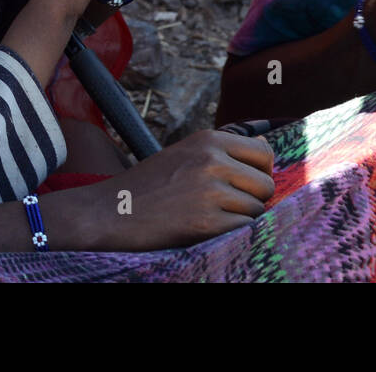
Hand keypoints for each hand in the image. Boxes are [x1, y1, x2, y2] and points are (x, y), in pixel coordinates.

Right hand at [92, 129, 274, 249]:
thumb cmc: (148, 186)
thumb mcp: (184, 153)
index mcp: (208, 139)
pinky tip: (206, 231)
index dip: (260, 172)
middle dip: (253, 199)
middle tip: (227, 206)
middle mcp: (213, 160)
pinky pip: (243, 230)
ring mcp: (210, 192)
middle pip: (265, 184)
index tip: (247, 184)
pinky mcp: (206, 223)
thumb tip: (267, 149)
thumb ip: (222, 150)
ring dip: (240, 219)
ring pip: (257, 210)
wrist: (109, 213)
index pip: (264, 153)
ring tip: (209, 217)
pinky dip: (231, 235)